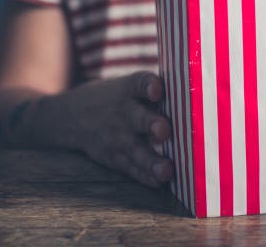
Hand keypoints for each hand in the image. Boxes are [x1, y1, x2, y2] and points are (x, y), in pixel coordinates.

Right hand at [59, 71, 173, 187]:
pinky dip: (144, 176)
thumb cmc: (116, 97)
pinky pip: (131, 168)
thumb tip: (195, 91)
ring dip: (151, 161)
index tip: (157, 89)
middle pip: (138, 117)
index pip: (139, 83)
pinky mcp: (114, 157)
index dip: (149, 85)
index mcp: (128, 89)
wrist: (70, 117)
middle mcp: (123, 112)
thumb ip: (155, 90)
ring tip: (166, 170)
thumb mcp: (128, 85)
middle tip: (164, 130)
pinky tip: (159, 182)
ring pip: (135, 150)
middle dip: (152, 124)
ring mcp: (117, 137)